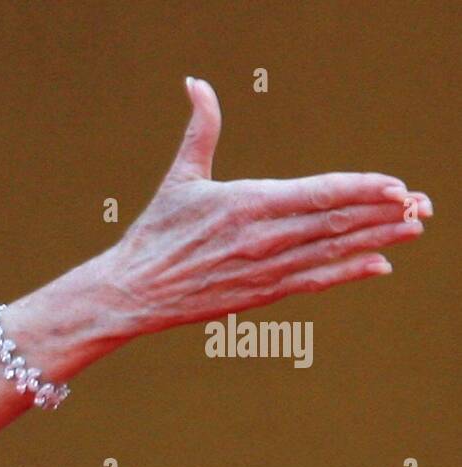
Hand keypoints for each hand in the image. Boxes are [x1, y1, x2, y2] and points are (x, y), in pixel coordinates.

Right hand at [107, 77, 431, 336]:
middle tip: (424, 206)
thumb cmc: (155, 233)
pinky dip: (348, 273)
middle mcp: (262, 238)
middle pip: (336, 223)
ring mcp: (263, 270)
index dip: (362, 189)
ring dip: (377, 240)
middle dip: (383, 214)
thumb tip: (195, 83)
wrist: (131, 291)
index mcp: (246, 203)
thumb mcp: (180, 178)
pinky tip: (379, 264)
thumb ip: (201, 128)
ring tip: (412, 229)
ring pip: (331, 252)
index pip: (319, 193)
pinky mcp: (259, 296)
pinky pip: (313, 282)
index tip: (396, 185)